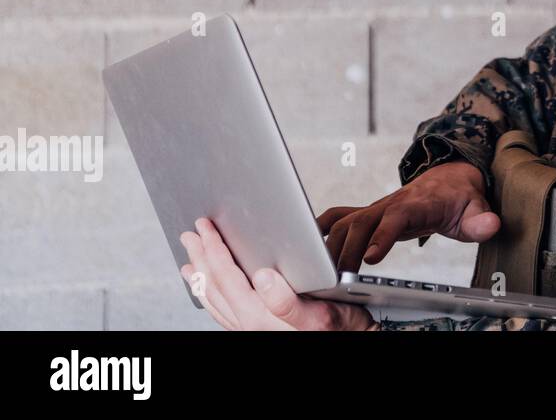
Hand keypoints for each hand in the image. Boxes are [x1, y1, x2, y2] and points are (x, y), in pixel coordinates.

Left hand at [179, 217, 377, 330]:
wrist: (349, 342)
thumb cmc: (338, 329)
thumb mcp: (319, 313)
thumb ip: (286, 301)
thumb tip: (263, 277)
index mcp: (259, 318)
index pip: (226, 277)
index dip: (214, 250)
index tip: (206, 229)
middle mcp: (248, 325)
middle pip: (213, 286)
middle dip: (200, 257)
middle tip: (190, 234)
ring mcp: (247, 329)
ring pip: (213, 300)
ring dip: (200, 275)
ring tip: (191, 260)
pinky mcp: (254, 330)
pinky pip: (220, 311)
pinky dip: (209, 295)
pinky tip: (210, 289)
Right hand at [315, 158, 499, 271]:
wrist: (451, 176)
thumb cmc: (461, 196)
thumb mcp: (477, 208)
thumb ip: (482, 219)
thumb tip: (491, 225)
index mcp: (417, 203)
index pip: (396, 218)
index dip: (382, 236)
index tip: (371, 258)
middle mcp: (391, 204)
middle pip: (360, 222)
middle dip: (346, 249)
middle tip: (337, 278)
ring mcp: (377, 208)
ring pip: (345, 222)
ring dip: (330, 245)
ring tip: (320, 272)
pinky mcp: (369, 213)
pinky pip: (339, 217)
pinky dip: (320, 228)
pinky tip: (306, 244)